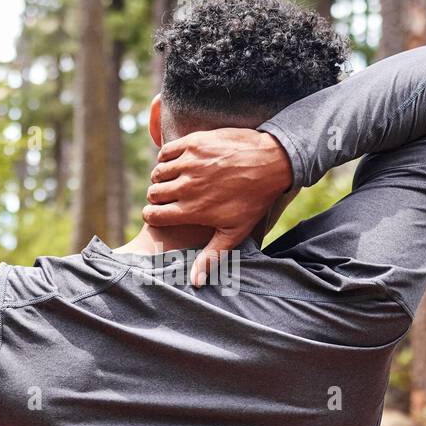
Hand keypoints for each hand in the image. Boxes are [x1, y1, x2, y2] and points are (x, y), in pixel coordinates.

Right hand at [142, 128, 293, 285]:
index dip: (153, 216)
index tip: (158, 213)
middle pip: (153, 194)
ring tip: (174, 180)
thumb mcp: (235, 231)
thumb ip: (211, 256)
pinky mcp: (194, 143)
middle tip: (169, 196)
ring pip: (158, 172)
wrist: (272, 162)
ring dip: (161, 178)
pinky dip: (166, 158)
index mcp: (192, 210)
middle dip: (157, 197)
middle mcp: (187, 186)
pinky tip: (178, 163)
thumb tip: (195, 282)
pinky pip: (166, 151)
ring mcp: (190, 163)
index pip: (153, 215)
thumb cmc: (254, 200)